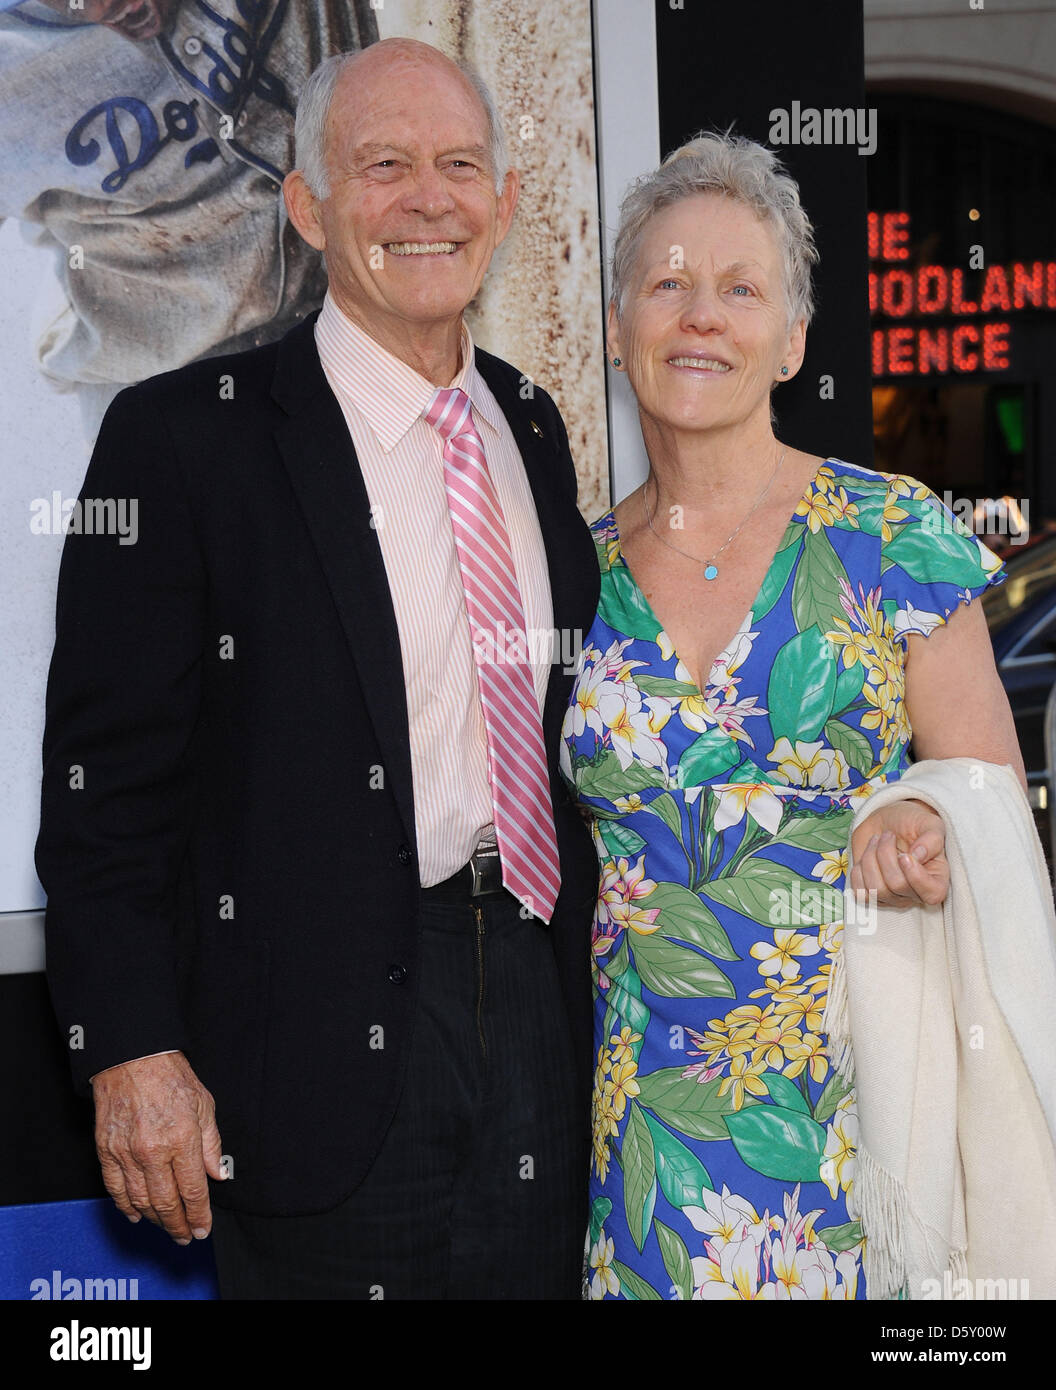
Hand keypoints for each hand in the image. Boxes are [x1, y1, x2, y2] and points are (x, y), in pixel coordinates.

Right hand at [91, 1051, 223, 1243]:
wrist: (133, 1058)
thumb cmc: (170, 1077)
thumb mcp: (204, 1104)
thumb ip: (211, 1144)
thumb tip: (218, 1174)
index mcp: (182, 1138)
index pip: (192, 1190)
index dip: (199, 1215)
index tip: (203, 1228)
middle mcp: (153, 1150)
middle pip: (166, 1203)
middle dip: (178, 1225)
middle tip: (186, 1236)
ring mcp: (127, 1152)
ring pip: (141, 1201)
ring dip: (155, 1220)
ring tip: (167, 1227)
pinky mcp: (106, 1150)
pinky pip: (115, 1189)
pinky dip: (126, 1207)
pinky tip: (136, 1215)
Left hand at [850, 798, 949, 907]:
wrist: (887, 822)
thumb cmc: (912, 824)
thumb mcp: (929, 824)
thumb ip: (932, 839)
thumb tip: (918, 855)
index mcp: (937, 880)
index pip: (932, 895)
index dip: (916, 876)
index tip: (905, 854)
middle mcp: (915, 894)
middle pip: (897, 885)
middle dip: (886, 854)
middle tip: (888, 835)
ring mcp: (892, 896)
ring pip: (876, 889)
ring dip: (871, 857)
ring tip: (877, 841)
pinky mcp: (870, 893)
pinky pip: (860, 892)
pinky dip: (858, 870)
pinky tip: (867, 855)